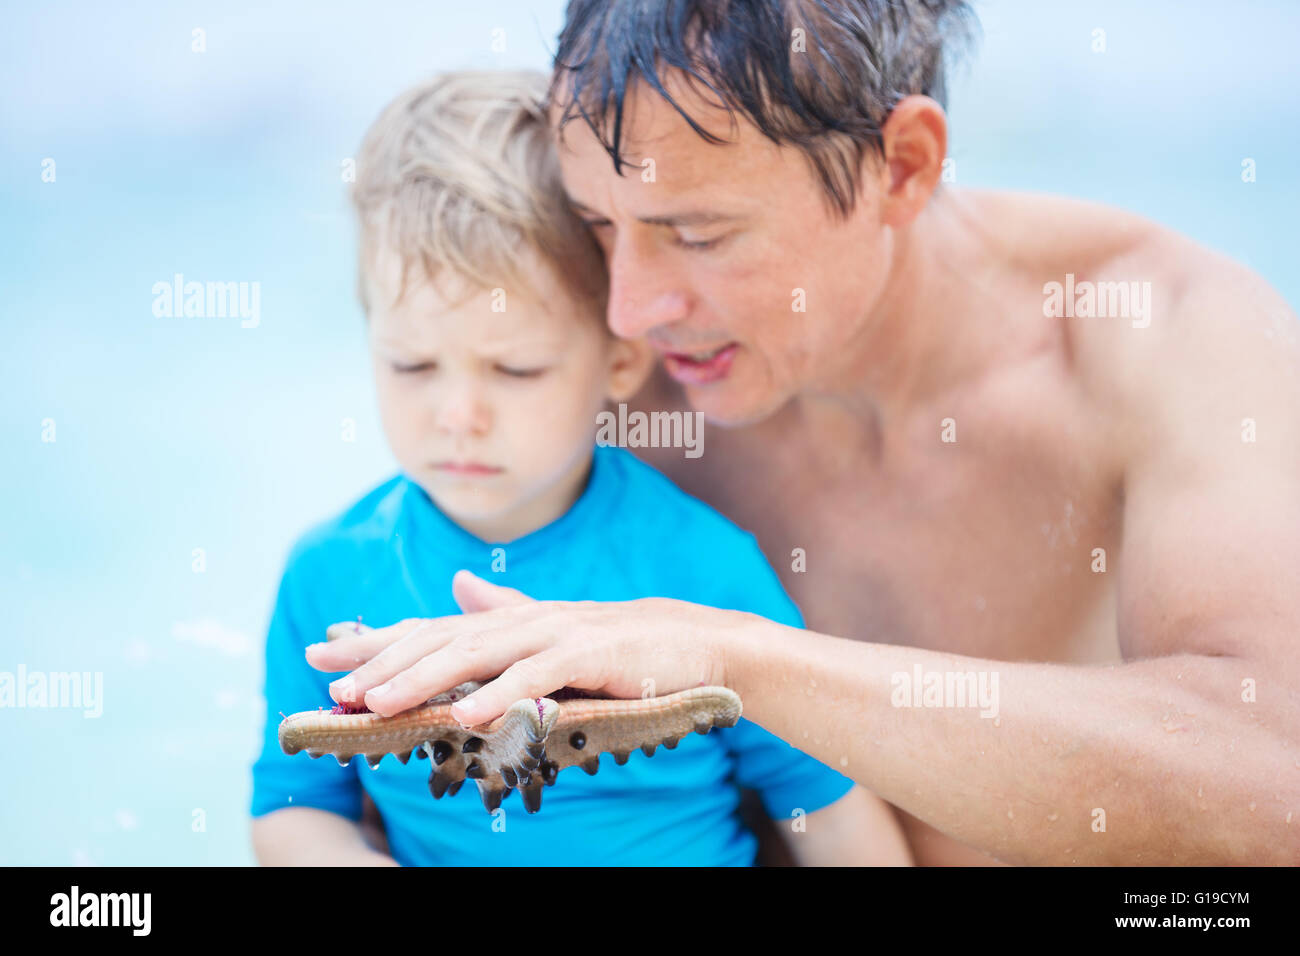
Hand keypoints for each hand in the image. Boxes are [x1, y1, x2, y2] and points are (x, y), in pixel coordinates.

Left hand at [305, 570, 750, 725]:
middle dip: (382, 662)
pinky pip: (537, 678)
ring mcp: (557, 633)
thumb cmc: (623, 645)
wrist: (697, 642)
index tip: (322, 656)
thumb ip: (505, 610)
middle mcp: (525, 619)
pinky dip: (500, 697)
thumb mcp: (555, 631)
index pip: (431, 629)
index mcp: (512, 619)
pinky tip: (466, 718)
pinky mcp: (591, 654)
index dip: (376, 642)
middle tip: (333, 685)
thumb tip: (458, 583)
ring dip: (424, 680)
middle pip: (441, 639)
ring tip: (377, 703)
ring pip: (478, 655)